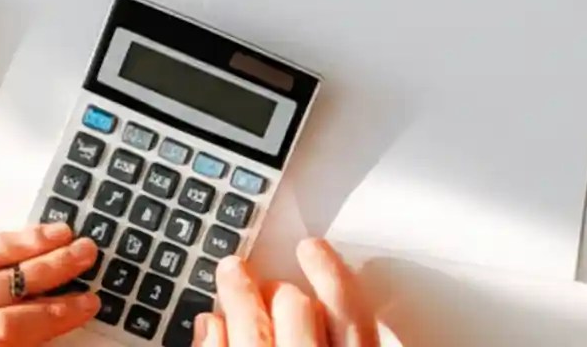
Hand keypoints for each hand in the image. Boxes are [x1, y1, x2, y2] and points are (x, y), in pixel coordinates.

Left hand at [196, 238, 397, 346]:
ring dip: (238, 292)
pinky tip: (210, 322)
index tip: (312, 249)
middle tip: (275, 279)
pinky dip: (212, 334)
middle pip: (298, 311)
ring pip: (251, 325)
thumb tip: (376, 320)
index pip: (349, 315)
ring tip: (231, 271)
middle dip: (283, 289)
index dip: (330, 274)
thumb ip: (363, 339)